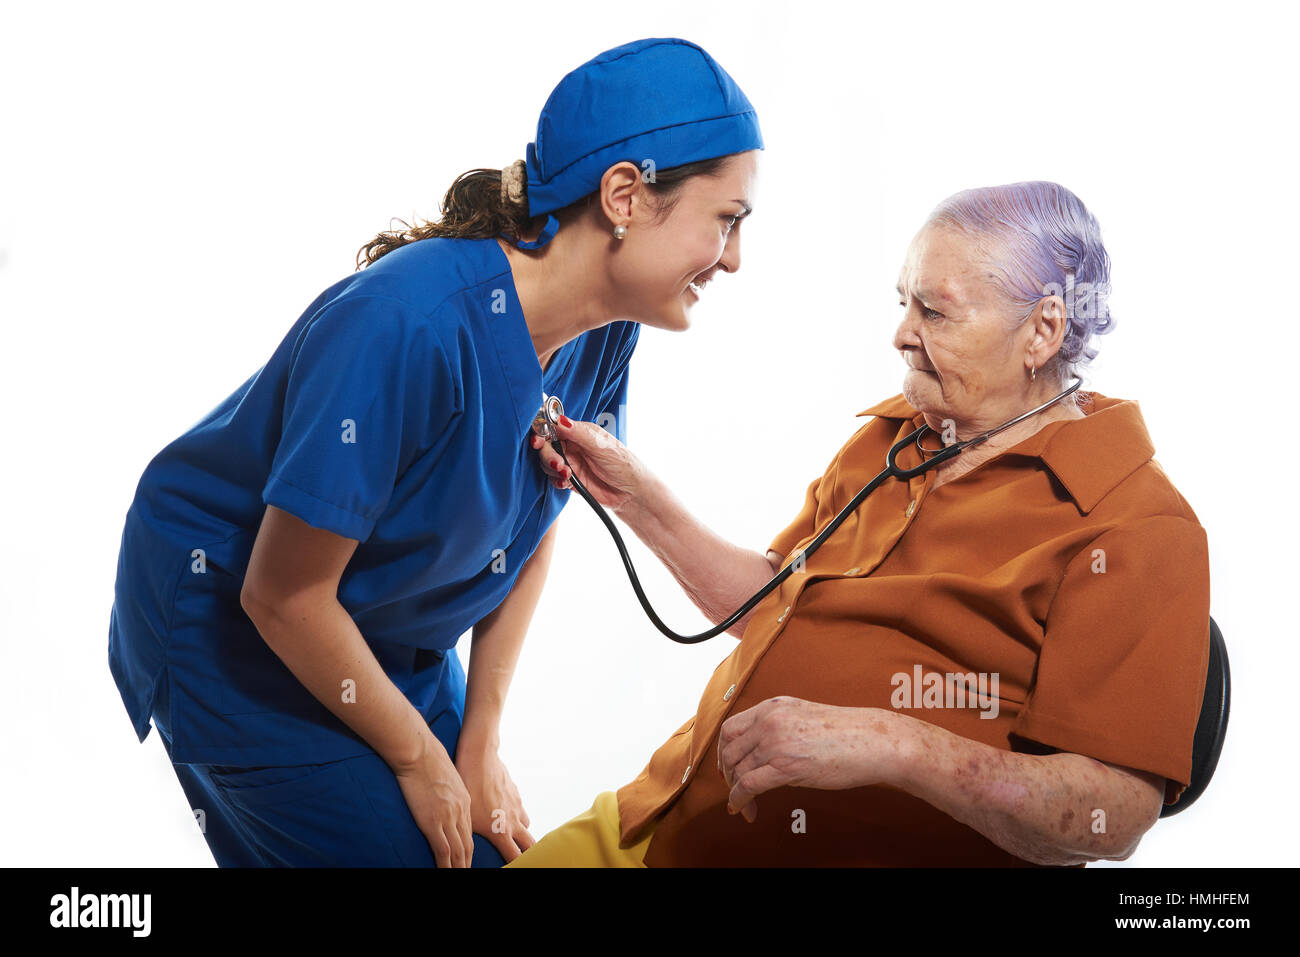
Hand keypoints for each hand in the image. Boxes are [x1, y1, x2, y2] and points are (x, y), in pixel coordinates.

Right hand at [391, 734, 474, 866]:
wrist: (420, 752)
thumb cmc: (428, 758)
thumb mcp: (447, 776)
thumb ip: (448, 790)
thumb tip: (441, 796)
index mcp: (465, 801)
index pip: (469, 832)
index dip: (469, 849)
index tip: (468, 860)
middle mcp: (461, 811)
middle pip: (468, 845)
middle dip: (468, 863)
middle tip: (468, 873)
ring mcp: (448, 817)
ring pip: (458, 851)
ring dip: (460, 867)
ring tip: (461, 877)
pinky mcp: (433, 821)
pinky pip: (442, 850)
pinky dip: (445, 865)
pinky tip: (445, 872)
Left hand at [455, 745, 534, 861]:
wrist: (480, 758)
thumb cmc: (468, 788)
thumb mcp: (466, 818)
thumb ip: (471, 838)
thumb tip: (466, 851)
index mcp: (501, 831)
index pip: (515, 857)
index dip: (516, 864)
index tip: (513, 866)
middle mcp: (513, 820)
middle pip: (530, 844)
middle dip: (529, 852)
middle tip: (524, 856)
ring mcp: (516, 805)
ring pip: (526, 824)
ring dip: (521, 831)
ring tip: (511, 832)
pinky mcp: (515, 792)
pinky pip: (519, 807)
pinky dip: (515, 812)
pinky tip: (503, 808)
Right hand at [528, 416, 642, 510]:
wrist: (631, 492)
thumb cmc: (623, 464)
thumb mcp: (601, 445)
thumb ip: (578, 432)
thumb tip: (560, 419)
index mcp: (579, 431)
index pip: (553, 426)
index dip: (542, 430)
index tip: (537, 439)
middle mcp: (572, 445)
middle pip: (546, 445)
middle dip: (547, 454)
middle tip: (557, 462)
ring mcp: (570, 462)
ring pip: (547, 462)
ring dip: (552, 468)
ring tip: (566, 473)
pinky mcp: (569, 479)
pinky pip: (553, 478)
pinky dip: (556, 480)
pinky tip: (566, 482)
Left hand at [716, 697, 899, 822]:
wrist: (871, 740)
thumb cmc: (844, 733)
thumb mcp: (802, 717)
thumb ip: (778, 726)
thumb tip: (760, 749)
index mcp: (773, 707)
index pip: (730, 728)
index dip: (723, 751)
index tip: (726, 767)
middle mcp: (769, 721)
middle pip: (729, 750)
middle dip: (727, 774)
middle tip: (733, 789)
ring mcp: (776, 742)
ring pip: (737, 770)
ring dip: (735, 792)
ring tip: (744, 806)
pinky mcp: (785, 766)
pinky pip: (748, 785)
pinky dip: (739, 800)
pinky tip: (744, 809)